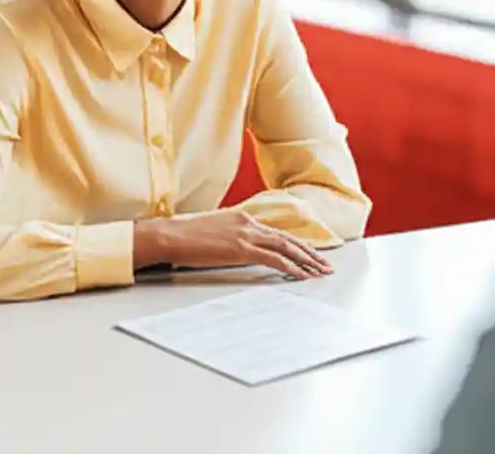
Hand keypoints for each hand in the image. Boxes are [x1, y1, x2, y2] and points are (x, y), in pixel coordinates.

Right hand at [133, 210, 333, 279]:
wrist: (168, 234)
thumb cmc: (183, 237)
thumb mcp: (212, 233)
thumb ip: (229, 239)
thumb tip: (236, 250)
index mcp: (243, 218)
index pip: (277, 232)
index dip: (296, 243)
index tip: (310, 253)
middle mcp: (249, 223)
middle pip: (288, 238)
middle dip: (310, 253)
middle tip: (326, 264)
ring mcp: (246, 234)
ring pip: (287, 247)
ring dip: (307, 260)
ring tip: (321, 271)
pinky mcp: (241, 248)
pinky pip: (274, 258)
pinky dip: (291, 267)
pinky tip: (302, 275)